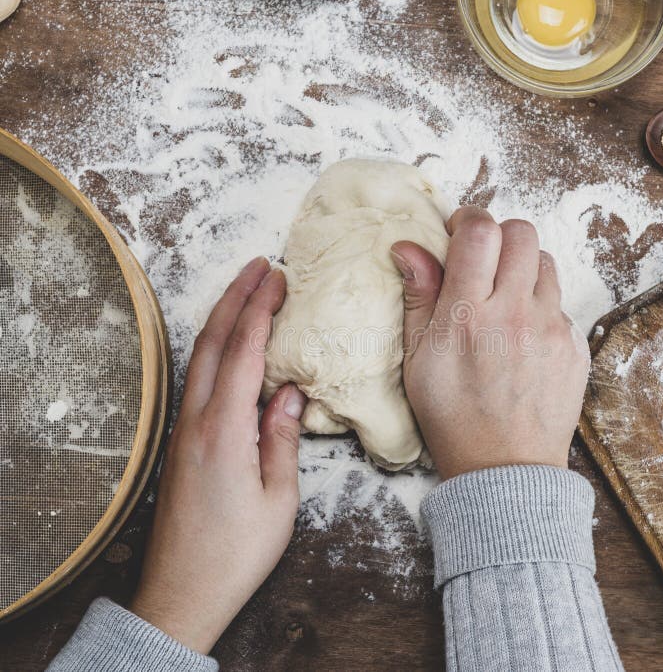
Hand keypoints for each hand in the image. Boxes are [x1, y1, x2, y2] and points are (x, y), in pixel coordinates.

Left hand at [130, 257, 306, 653]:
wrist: (183, 592)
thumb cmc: (236, 552)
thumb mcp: (278, 499)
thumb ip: (281, 439)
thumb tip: (287, 392)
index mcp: (225, 432)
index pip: (244, 353)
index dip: (260, 310)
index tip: (277, 278)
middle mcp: (197, 422)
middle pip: (214, 343)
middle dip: (236, 297)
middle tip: (259, 264)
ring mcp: (184, 431)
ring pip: (201, 357)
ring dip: (222, 318)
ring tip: (244, 289)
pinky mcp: (181, 442)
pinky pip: (197, 378)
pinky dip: (214, 347)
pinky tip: (227, 343)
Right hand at [391, 207, 589, 479]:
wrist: (505, 469)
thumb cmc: (452, 416)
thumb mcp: (418, 359)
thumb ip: (418, 298)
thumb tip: (410, 248)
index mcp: (469, 315)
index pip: (480, 232)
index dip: (468, 220)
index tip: (459, 232)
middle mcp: (516, 314)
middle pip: (521, 233)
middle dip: (499, 236)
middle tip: (483, 260)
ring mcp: (552, 330)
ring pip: (546, 263)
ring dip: (523, 267)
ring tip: (505, 296)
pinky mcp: (575, 346)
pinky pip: (562, 303)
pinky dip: (542, 305)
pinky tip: (524, 333)